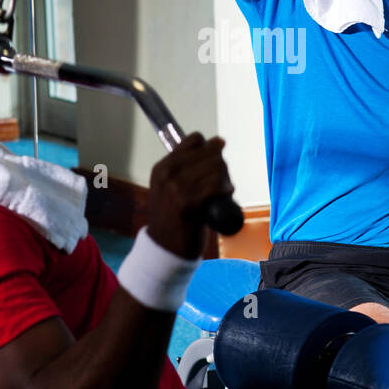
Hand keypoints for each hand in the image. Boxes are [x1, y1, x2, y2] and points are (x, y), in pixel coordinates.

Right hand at [146, 133, 232, 258]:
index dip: (209, 149)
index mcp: (162, 167)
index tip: (211, 163)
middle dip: (221, 164)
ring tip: (222, 191)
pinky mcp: (189, 203)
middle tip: (221, 180)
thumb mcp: (169, 188)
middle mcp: (168, 174)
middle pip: (210, 151)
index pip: (194, 140)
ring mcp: (177, 188)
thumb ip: (186, 167)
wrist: (166, 248)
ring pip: (217, 166)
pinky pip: (217, 185)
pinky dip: (226, 190)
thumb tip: (217, 142)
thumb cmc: (174, 217)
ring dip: (225, 178)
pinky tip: (223, 197)